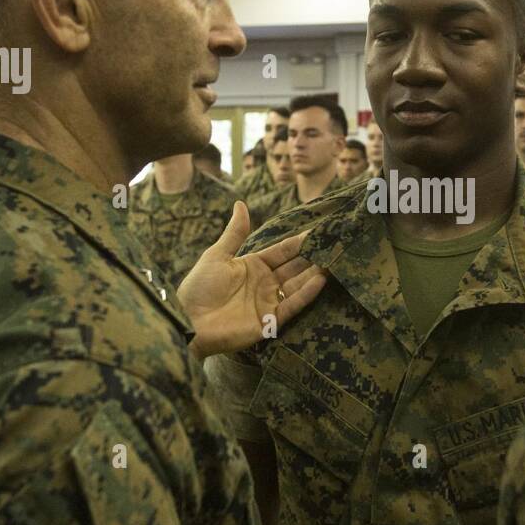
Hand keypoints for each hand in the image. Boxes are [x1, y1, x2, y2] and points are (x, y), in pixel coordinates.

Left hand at [178, 202, 325, 357]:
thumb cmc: (199, 287)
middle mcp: (265, 283)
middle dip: (313, 257)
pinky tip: (320, 280)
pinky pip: (292, 305)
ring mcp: (269, 302)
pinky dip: (306, 294)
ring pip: (297, 285)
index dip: (299, 242)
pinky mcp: (270, 321)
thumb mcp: (217, 255)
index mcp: (254, 266)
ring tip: (334, 261)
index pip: (283, 251)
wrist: (189, 320)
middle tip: (335, 245)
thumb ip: (235, 232)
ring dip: (314, 274)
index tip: (319, 231)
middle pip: (295, 268)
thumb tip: (241, 204)